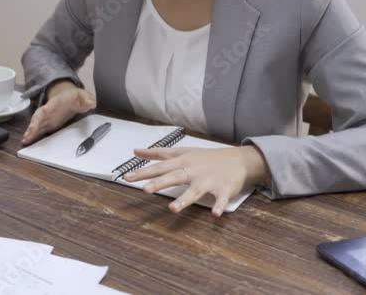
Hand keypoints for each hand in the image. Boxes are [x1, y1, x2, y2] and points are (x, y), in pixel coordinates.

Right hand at [21, 82, 96, 145]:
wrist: (69, 98)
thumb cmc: (75, 97)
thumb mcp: (82, 95)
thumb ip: (86, 99)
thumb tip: (91, 104)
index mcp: (55, 104)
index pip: (45, 110)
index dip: (39, 118)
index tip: (34, 125)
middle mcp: (48, 111)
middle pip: (37, 119)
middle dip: (31, 128)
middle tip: (26, 137)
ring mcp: (46, 118)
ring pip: (36, 126)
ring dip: (30, 134)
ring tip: (25, 142)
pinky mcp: (47, 125)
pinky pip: (39, 131)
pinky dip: (34, 136)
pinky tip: (29, 143)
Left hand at [122, 145, 269, 216]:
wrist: (237, 160)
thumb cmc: (205, 157)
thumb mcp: (182, 151)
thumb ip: (158, 153)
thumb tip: (136, 151)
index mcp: (182, 161)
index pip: (160, 166)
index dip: (143, 172)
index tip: (127, 177)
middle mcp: (193, 170)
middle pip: (174, 177)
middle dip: (160, 183)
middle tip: (145, 190)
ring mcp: (209, 180)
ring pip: (195, 190)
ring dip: (184, 199)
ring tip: (173, 209)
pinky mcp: (224, 189)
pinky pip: (221, 199)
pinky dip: (219, 206)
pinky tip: (215, 214)